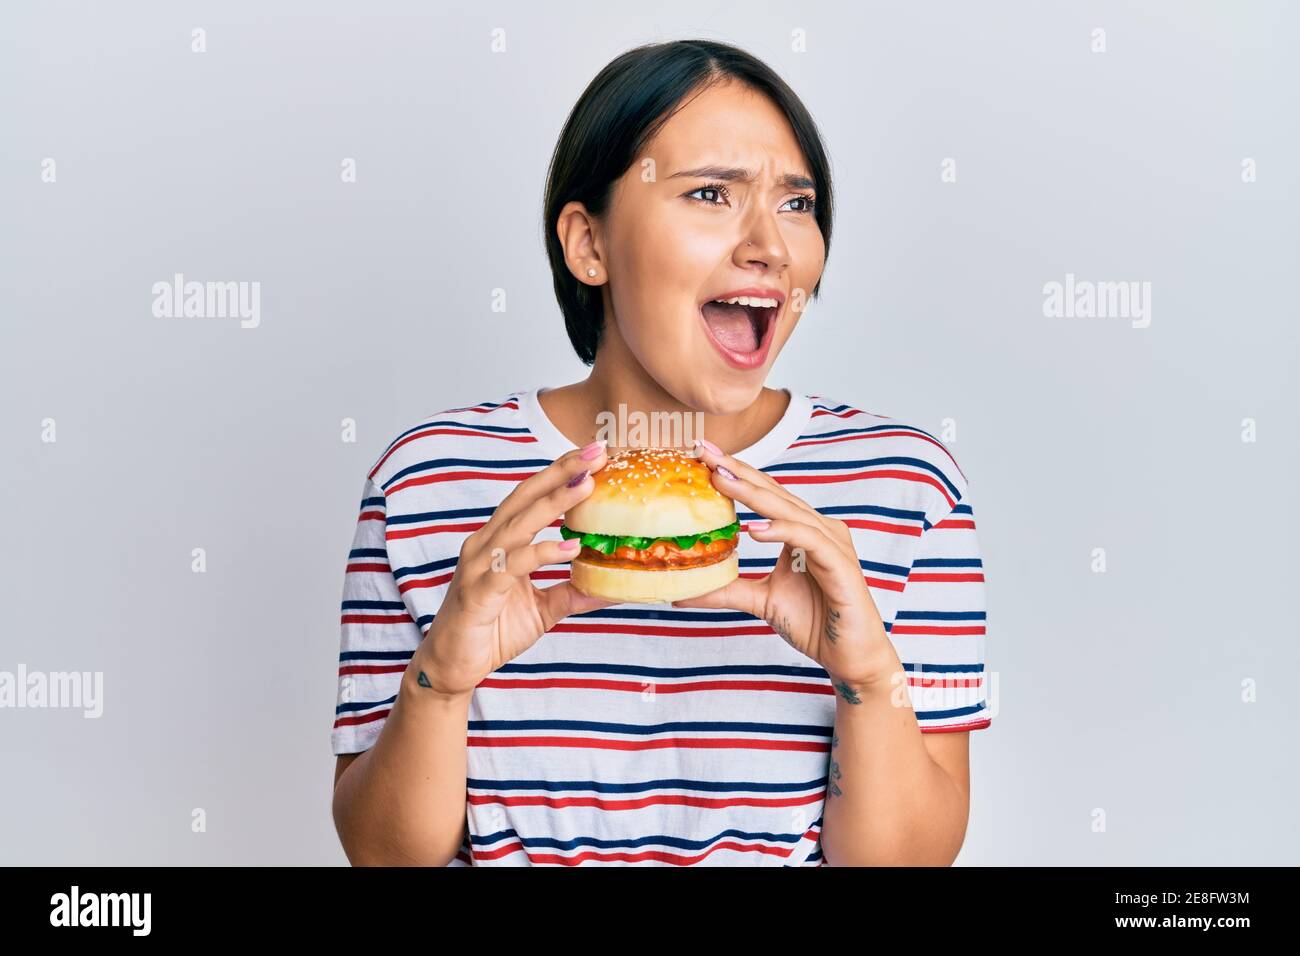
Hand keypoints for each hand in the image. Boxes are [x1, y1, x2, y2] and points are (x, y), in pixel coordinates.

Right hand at [415, 440, 615, 696]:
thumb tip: (612, 586)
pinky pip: (514, 564)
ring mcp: (481, 565)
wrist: (452, 667)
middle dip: (561, 471)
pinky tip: (571, 546)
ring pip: (519, 523)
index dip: (561, 473)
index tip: (594, 454)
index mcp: (500, 541)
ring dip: (554, 501)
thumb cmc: (490, 631)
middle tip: (596, 452)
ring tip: (587, 485)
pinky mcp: (479, 591)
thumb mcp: (543, 609)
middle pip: (525, 496)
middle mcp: (487, 544)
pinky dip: (543, 552)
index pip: (532, 496)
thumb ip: (573, 592)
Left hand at [672, 439, 898, 696]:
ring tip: (721, 480)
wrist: (850, 656)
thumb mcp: (760, 601)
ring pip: (789, 511)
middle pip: (774, 493)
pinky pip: (810, 541)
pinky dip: (782, 531)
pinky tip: (755, 528)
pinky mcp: (841, 565)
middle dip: (738, 471)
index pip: (764, 495)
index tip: (701, 455)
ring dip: (754, 494)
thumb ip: (727, 590)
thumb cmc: (815, 622)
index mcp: (802, 531)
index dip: (735, 474)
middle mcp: (818, 529)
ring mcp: (832, 544)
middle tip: (705, 452)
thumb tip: (682, 593)